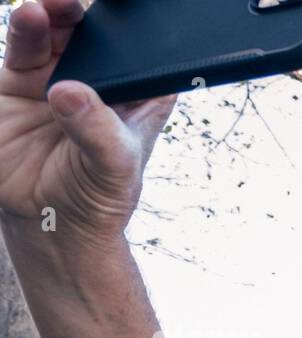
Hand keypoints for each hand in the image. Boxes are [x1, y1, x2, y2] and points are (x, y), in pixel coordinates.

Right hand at [0, 0, 173, 238]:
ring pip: (59, 30)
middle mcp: (102, 80)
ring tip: (46, 9)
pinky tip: (28, 18)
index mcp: (140, 96)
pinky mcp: (21, 79)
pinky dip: (24, 28)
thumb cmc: (96, 196)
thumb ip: (96, 131)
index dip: (142, 35)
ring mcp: (60, 75)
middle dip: (89, 14)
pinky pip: (23, 43)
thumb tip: (68, 94)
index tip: (131, 17)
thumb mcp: (112, 168)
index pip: (149, 55)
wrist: (48, 221)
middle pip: (98, 32)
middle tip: (77, 4)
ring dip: (53, 13)